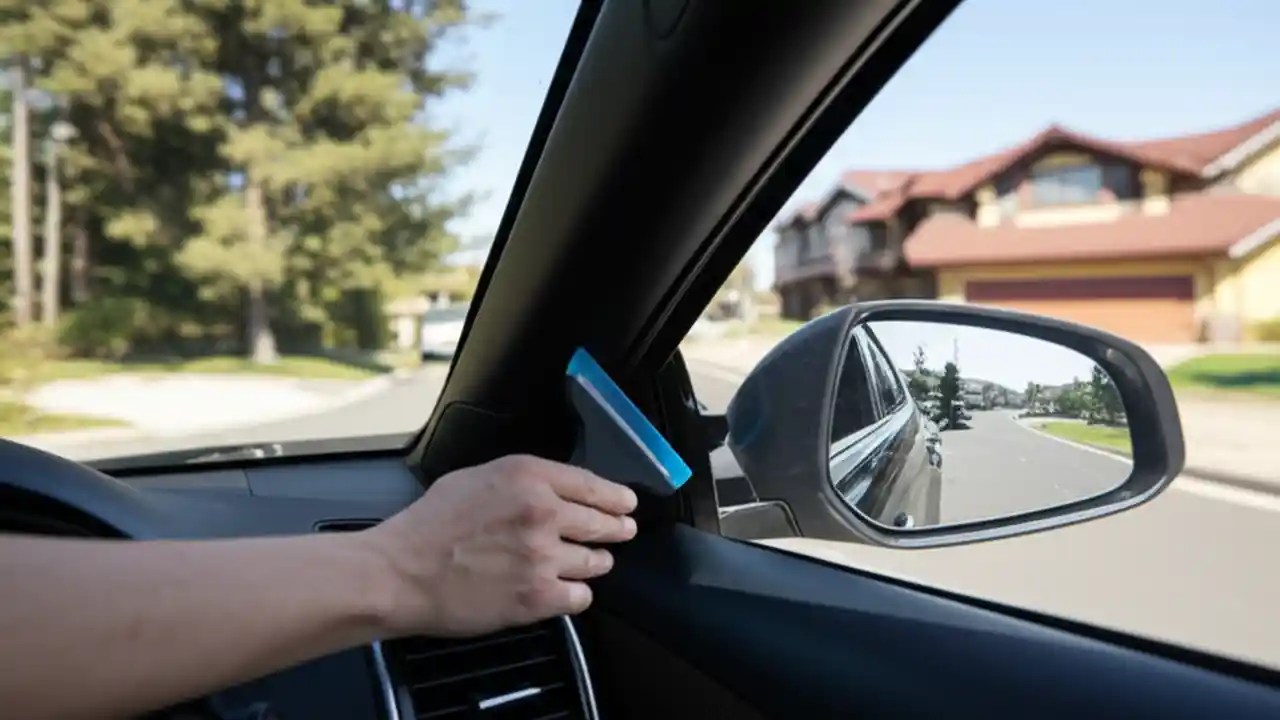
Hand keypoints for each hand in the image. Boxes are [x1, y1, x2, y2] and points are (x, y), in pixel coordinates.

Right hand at [364, 454, 638, 636]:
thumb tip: (553, 488)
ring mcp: (543, 557)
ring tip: (586, 563)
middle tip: (622, 532)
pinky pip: (581, 597)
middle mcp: (543, 513)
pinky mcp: (538, 597)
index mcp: (528, 477)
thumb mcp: (476, 477)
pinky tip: (564, 590)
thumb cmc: (429, 525)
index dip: (617, 498)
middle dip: (617, 529)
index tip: (627, 505)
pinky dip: (575, 594)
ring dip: (594, 562)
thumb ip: (521, 480)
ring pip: (597, 562)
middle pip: (604, 523)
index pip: (593, 485)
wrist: (400, 572)